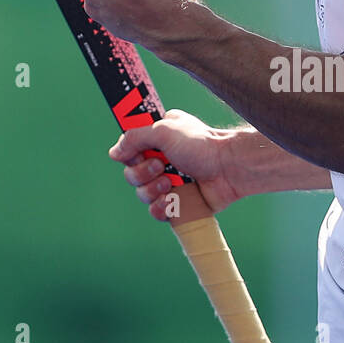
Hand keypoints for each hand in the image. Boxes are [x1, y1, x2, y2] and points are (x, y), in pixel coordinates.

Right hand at [109, 111, 241, 220]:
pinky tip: (173, 200)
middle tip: (161, 165)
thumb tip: (115, 153)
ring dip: (152, 189)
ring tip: (171, 183)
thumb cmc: (201, 144)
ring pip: (141, 194)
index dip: (130, 153)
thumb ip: (134, 138)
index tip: (139, 152)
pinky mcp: (178, 202)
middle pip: (131, 174)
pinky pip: (156, 211)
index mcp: (158, 139)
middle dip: (142, 172)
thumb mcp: (163, 131)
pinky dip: (161, 207)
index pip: (129, 149)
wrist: (229, 168)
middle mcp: (162, 160)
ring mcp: (169, 182)